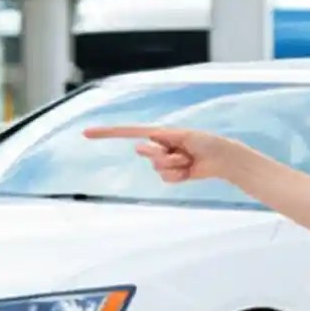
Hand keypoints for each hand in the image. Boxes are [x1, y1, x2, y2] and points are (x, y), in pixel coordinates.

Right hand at [82, 125, 233, 182]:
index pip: (127, 132)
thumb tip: (137, 147)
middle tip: (183, 152)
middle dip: (164, 155)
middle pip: (147, 155)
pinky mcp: (170, 174)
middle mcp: (157, 146)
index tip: (87, 133)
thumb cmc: (205, 142)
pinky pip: (166, 178)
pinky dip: (178, 175)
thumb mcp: (182, 137)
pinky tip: (190, 170)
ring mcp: (163, 161)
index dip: (107, 133)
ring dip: (175, 166)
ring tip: (190, 160)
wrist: (222, 158)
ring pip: (157, 169)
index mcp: (158, 132)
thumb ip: (159, 143)